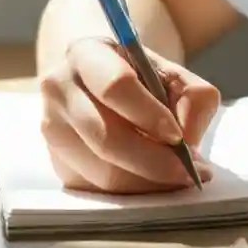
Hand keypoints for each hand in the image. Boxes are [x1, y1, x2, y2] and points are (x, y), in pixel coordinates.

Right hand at [40, 38, 219, 193]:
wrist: (98, 86)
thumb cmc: (140, 80)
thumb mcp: (173, 74)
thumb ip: (194, 98)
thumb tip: (188, 138)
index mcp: (86, 54)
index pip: (115, 86)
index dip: (150, 115)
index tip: (179, 137)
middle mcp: (59, 90)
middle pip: (106, 137)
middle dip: (154, 162)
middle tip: (190, 172)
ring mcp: (52, 129)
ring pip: (103, 172)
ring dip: (149, 183)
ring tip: (179, 176)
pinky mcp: (57, 163)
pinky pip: (100, 190)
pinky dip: (135, 192)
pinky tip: (155, 182)